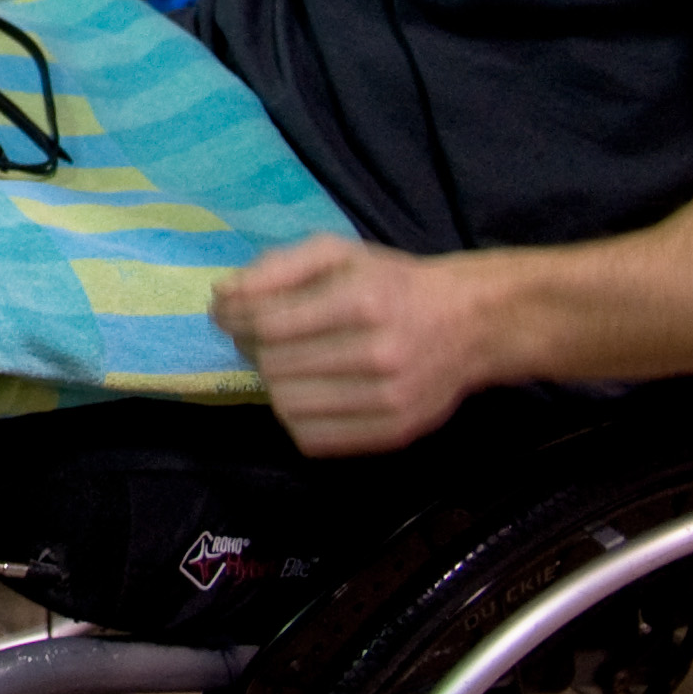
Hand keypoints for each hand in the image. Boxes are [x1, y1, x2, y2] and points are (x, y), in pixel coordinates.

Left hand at [211, 234, 495, 455]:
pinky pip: (315, 440)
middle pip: (273, 366)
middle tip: (257, 338)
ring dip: (271, 385)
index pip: (266, 323)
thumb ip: (276, 267)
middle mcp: (379, 353)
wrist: (469, 324)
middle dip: (249, 349)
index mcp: (362, 301)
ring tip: (284, 364)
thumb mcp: (337, 253)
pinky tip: (307, 394)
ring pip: (288, 406)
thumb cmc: (391, 282)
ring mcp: (391, 399)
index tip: (226, 313)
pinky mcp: (396, 432)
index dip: (232, 319)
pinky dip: (296, 419)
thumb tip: (223, 295)